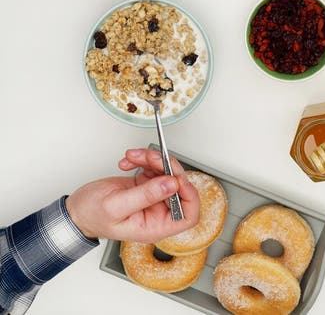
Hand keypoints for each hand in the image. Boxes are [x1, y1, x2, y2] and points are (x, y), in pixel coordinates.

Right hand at [66, 148, 198, 240]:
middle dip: (166, 167)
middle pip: (179, 186)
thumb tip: (172, 184)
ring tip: (134, 157)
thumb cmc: (91, 216)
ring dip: (153, 160)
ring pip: (166, 172)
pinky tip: (130, 161)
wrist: (76, 210)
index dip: (188, 195)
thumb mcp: (116, 206)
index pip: (188, 215)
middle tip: (151, 158)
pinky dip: (143, 160)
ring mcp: (152, 197)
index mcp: (155, 226)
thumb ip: (145, 195)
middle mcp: (157, 212)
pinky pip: (154, 167)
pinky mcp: (146, 184)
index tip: (176, 178)